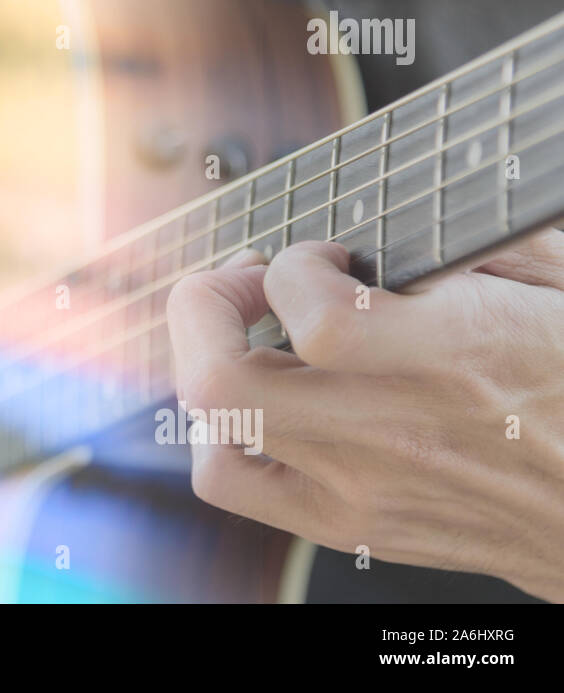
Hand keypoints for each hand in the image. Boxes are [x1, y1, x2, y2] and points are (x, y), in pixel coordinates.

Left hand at [165, 230, 563, 601]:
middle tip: (248, 281)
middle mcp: (395, 432)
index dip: (294, 264)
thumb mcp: (560, 281)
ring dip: (210, 364)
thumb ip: (472, 236)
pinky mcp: (354, 530)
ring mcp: (365, 491)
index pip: (311, 314)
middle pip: (223, 381)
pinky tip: (261, 401)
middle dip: (208, 306)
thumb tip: (397, 206)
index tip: (324, 255)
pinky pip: (235, 485)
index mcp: (455, 357)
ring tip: (247, 338)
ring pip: (215, 435)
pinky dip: (222, 434)